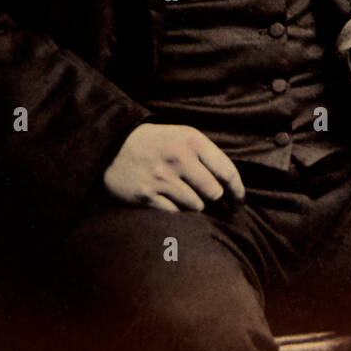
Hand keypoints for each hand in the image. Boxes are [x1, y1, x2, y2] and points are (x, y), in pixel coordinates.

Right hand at [103, 123, 245, 211]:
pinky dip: (177, 213)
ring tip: (186, 200)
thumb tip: (230, 188)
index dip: (238, 192)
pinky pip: (175, 214)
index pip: (228, 171)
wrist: (110, 145)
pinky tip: (172, 204)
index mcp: (192, 140)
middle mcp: (179, 158)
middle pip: (215, 193)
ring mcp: (162, 178)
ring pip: (196, 206)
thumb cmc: (153, 142)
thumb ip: (205, 156)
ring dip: (195, 207)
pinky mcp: (147, 195)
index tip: (239, 203)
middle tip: (216, 207)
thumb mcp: (181, 136)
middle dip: (217, 202)